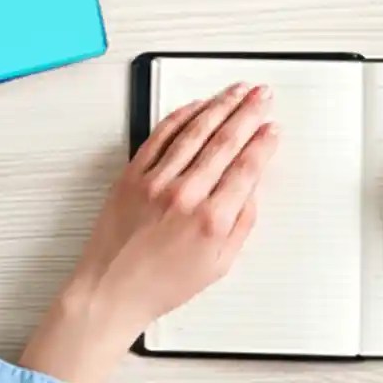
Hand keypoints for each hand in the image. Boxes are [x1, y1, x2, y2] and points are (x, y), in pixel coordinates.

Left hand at [19, 82, 277, 382]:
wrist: (110, 291)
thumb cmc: (160, 284)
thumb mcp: (219, 265)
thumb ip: (242, 224)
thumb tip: (252, 189)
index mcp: (212, 220)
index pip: (247, 167)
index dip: (264, 142)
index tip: (272, 128)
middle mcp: (185, 195)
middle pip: (226, 141)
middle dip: (249, 112)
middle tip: (262, 95)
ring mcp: (157, 181)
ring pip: (196, 130)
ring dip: (221, 105)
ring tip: (237, 91)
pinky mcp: (132, 175)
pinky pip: (161, 135)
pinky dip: (181, 115)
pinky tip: (197, 104)